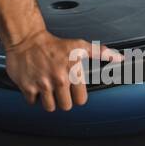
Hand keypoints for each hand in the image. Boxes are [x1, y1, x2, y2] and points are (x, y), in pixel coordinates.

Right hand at [3, 28, 124, 110]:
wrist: (26, 38)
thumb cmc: (53, 44)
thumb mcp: (78, 46)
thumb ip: (100, 52)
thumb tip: (118, 58)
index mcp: (72, 73)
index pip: (80, 100)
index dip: (77, 96)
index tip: (72, 91)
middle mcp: (58, 80)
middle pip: (65, 106)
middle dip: (63, 100)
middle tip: (58, 90)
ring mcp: (42, 84)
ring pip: (50, 107)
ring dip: (48, 100)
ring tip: (47, 89)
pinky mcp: (27, 86)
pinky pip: (32, 102)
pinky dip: (33, 97)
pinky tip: (35, 86)